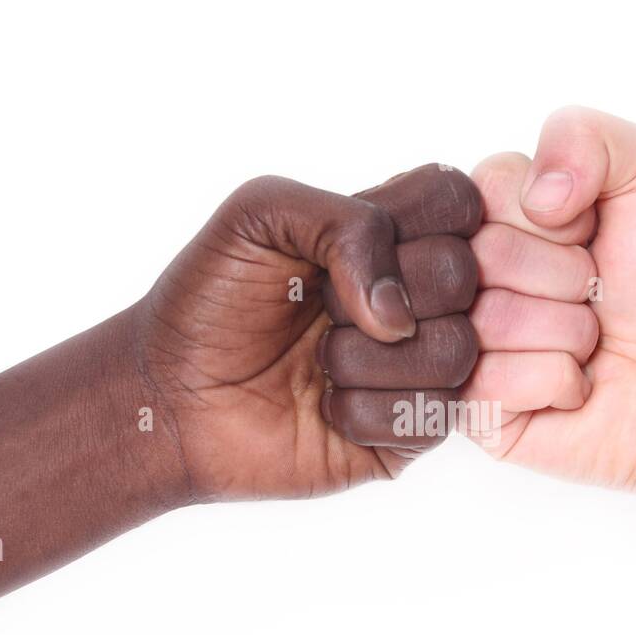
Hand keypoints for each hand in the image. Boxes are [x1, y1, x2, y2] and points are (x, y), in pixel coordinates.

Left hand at [136, 165, 481, 500]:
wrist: (172, 396)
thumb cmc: (210, 302)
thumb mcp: (259, 215)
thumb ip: (344, 219)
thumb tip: (398, 311)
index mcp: (395, 234)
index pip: (459, 201)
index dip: (412, 221)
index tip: (347, 246)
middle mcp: (421, 297)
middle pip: (463, 273)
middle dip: (372, 293)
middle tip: (320, 308)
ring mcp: (421, 366)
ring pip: (455, 349)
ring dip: (366, 358)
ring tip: (320, 364)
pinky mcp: (412, 432)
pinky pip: (430, 415)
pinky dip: (360, 411)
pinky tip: (325, 408)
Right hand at [463, 107, 635, 496]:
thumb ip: (585, 135)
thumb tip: (536, 191)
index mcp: (496, 217)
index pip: (483, 189)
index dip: (554, 219)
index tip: (592, 237)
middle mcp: (470, 280)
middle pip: (480, 258)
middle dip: (563, 277)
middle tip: (596, 295)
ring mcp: (466, 346)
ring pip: (486, 322)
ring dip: (566, 334)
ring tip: (592, 343)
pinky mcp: (475, 411)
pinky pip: (489, 385)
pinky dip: (555, 383)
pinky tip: (577, 387)